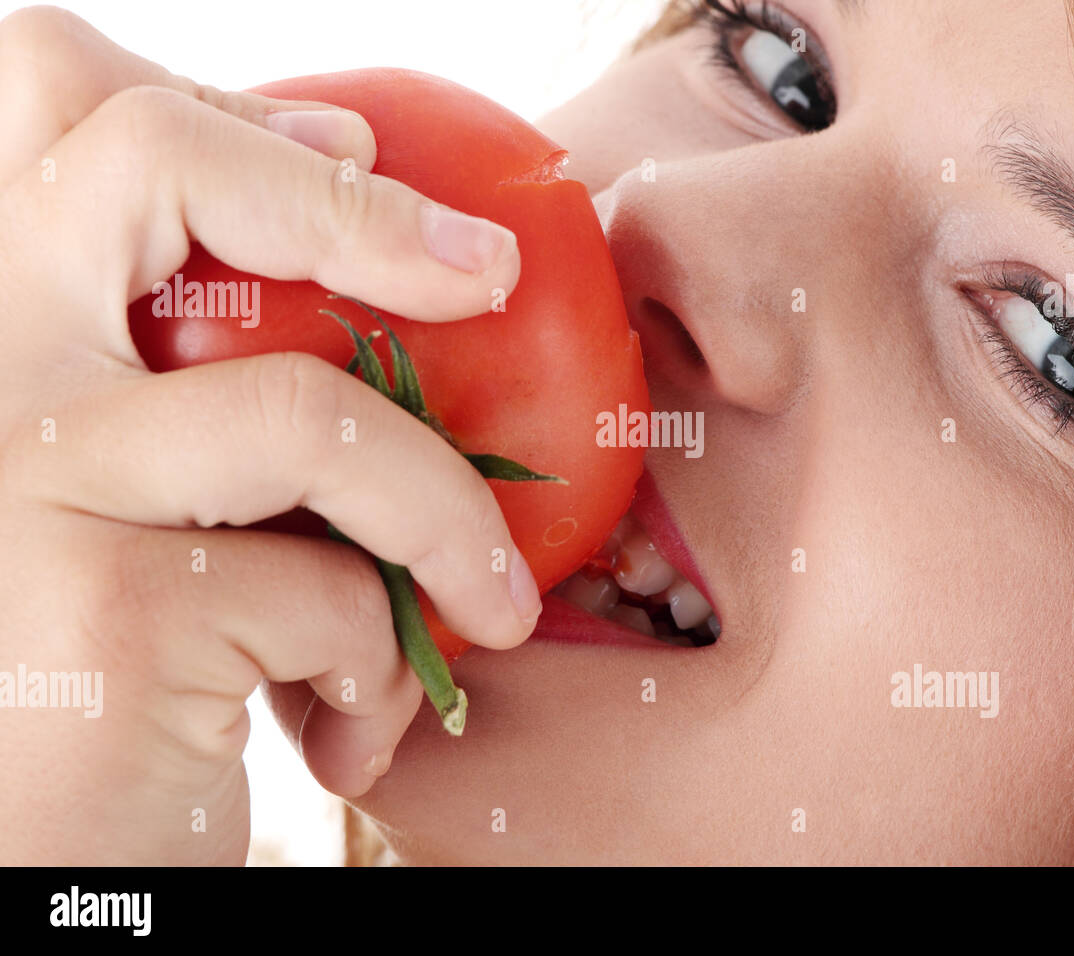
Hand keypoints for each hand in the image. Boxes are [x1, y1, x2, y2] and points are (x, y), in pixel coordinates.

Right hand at [0, 6, 540, 864]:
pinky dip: (383, 660)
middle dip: (350, 201)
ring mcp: (19, 484)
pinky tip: (352, 723)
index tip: (346, 143)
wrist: (26, 866)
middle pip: (142, 157)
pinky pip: (335, 588)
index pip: (49, 108)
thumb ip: (187, 391)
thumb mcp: (123, 503)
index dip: (212, 103)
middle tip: (483, 271)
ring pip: (309, 414)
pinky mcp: (109, 613)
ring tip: (494, 600)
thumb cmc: (94, 672)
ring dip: (443, 516)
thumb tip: (371, 285)